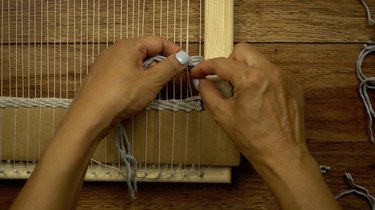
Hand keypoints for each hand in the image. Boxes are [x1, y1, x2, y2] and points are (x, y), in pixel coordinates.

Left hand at [72, 36, 186, 126]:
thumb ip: (169, 67)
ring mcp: (107, 63)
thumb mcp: (151, 81)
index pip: (158, 41)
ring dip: (150, 72)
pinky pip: (125, 72)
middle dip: (162, 62)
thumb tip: (182, 57)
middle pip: (146, 51)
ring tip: (158, 86)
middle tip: (174, 76)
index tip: (185, 63)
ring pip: (135, 63)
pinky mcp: (102, 77)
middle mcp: (116, 50)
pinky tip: (139, 92)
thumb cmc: (120, 95)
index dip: (174, 51)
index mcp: (129, 45)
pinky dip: (137, 78)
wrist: (90, 116)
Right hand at [191, 43, 304, 164]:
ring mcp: (284, 77)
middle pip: (242, 50)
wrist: (281, 154)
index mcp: (250, 79)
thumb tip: (201, 81)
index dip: (205, 66)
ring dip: (246, 69)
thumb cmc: (254, 139)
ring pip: (259, 60)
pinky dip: (261, 79)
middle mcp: (270, 72)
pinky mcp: (293, 85)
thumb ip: (208, 93)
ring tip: (242, 92)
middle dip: (229, 61)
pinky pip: (272, 72)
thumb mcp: (223, 115)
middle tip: (223, 78)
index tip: (198, 72)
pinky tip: (259, 98)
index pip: (221, 63)